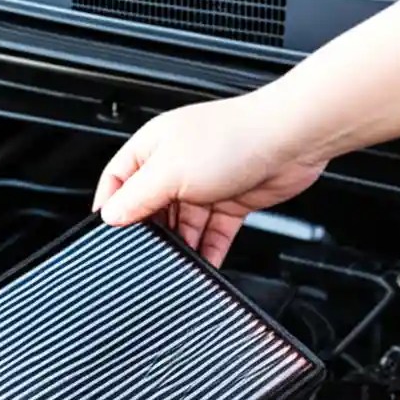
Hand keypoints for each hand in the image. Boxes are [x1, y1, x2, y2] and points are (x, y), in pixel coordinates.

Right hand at [95, 93, 326, 265]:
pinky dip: (208, 250)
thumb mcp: (168, 171)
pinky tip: (204, 262)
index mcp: (151, 147)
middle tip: (148, 249)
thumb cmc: (234, 136)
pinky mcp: (230, 200)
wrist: (291, 139)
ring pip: (182, 224)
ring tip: (178, 259)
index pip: (117, 181)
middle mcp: (175, 164)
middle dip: (151, 230)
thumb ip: (136, 198)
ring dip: (181, 244)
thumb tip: (111, 217)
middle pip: (150, 207)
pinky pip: (212, 233)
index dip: (110, 207)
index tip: (109, 234)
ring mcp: (204, 183)